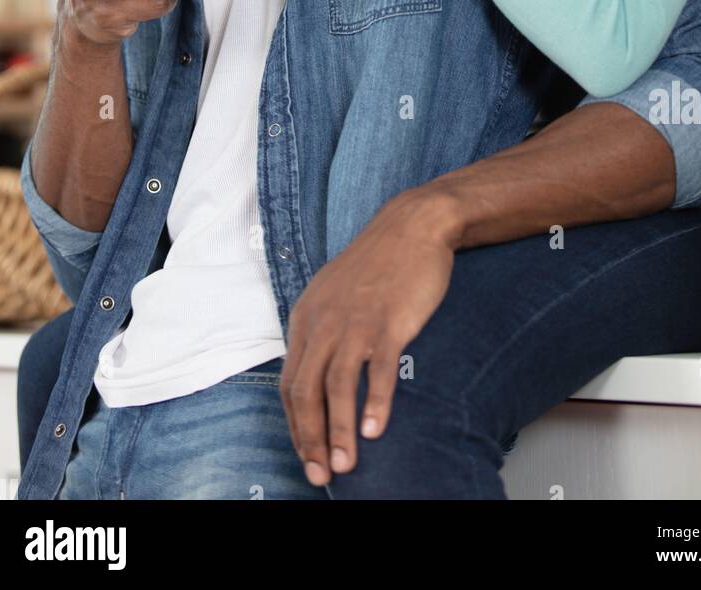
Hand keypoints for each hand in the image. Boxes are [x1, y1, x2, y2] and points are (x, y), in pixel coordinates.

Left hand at [279, 188, 458, 485]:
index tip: (305, 457)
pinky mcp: (389, 320)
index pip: (289, 383)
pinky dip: (374, 402)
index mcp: (306, 317)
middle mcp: (324, 321)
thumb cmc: (376, 265)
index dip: (295, 426)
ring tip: (345, 465)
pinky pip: (378, 369)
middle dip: (309, 439)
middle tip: (320, 475)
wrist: (411, 226)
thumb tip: (316, 377)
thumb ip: (322, 332)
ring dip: (338, 431)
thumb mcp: (333, 294)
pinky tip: (374, 429)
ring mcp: (356, 321)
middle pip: (306, 390)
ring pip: (337, 386)